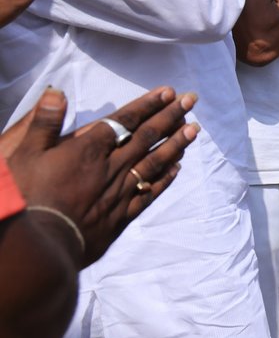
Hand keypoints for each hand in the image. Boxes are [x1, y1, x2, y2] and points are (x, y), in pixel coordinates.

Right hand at [0, 86, 197, 265]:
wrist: (37, 245)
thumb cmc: (25, 198)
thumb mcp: (24, 155)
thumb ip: (43, 123)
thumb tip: (58, 92)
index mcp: (88, 150)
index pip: (124, 121)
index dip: (147, 105)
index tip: (169, 92)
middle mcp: (110, 168)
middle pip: (146, 137)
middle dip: (170, 116)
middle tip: (192, 100)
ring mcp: (119, 192)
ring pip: (154, 162)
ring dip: (176, 144)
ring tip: (194, 129)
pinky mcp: (121, 216)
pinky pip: (149, 192)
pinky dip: (165, 178)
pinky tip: (178, 168)